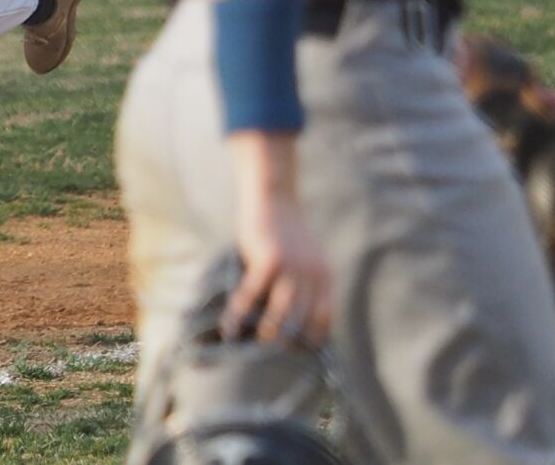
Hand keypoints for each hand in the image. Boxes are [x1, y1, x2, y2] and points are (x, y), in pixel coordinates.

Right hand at [224, 133, 332, 344]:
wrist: (273, 194)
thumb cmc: (285, 230)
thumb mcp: (306, 256)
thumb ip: (305, 283)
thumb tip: (291, 319)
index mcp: (325, 275)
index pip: (324, 319)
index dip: (311, 339)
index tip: (295, 353)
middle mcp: (313, 274)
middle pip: (302, 321)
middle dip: (287, 343)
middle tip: (270, 359)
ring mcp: (292, 267)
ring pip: (280, 314)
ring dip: (266, 334)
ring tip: (253, 348)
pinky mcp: (269, 259)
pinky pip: (252, 295)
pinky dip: (239, 313)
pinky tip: (229, 326)